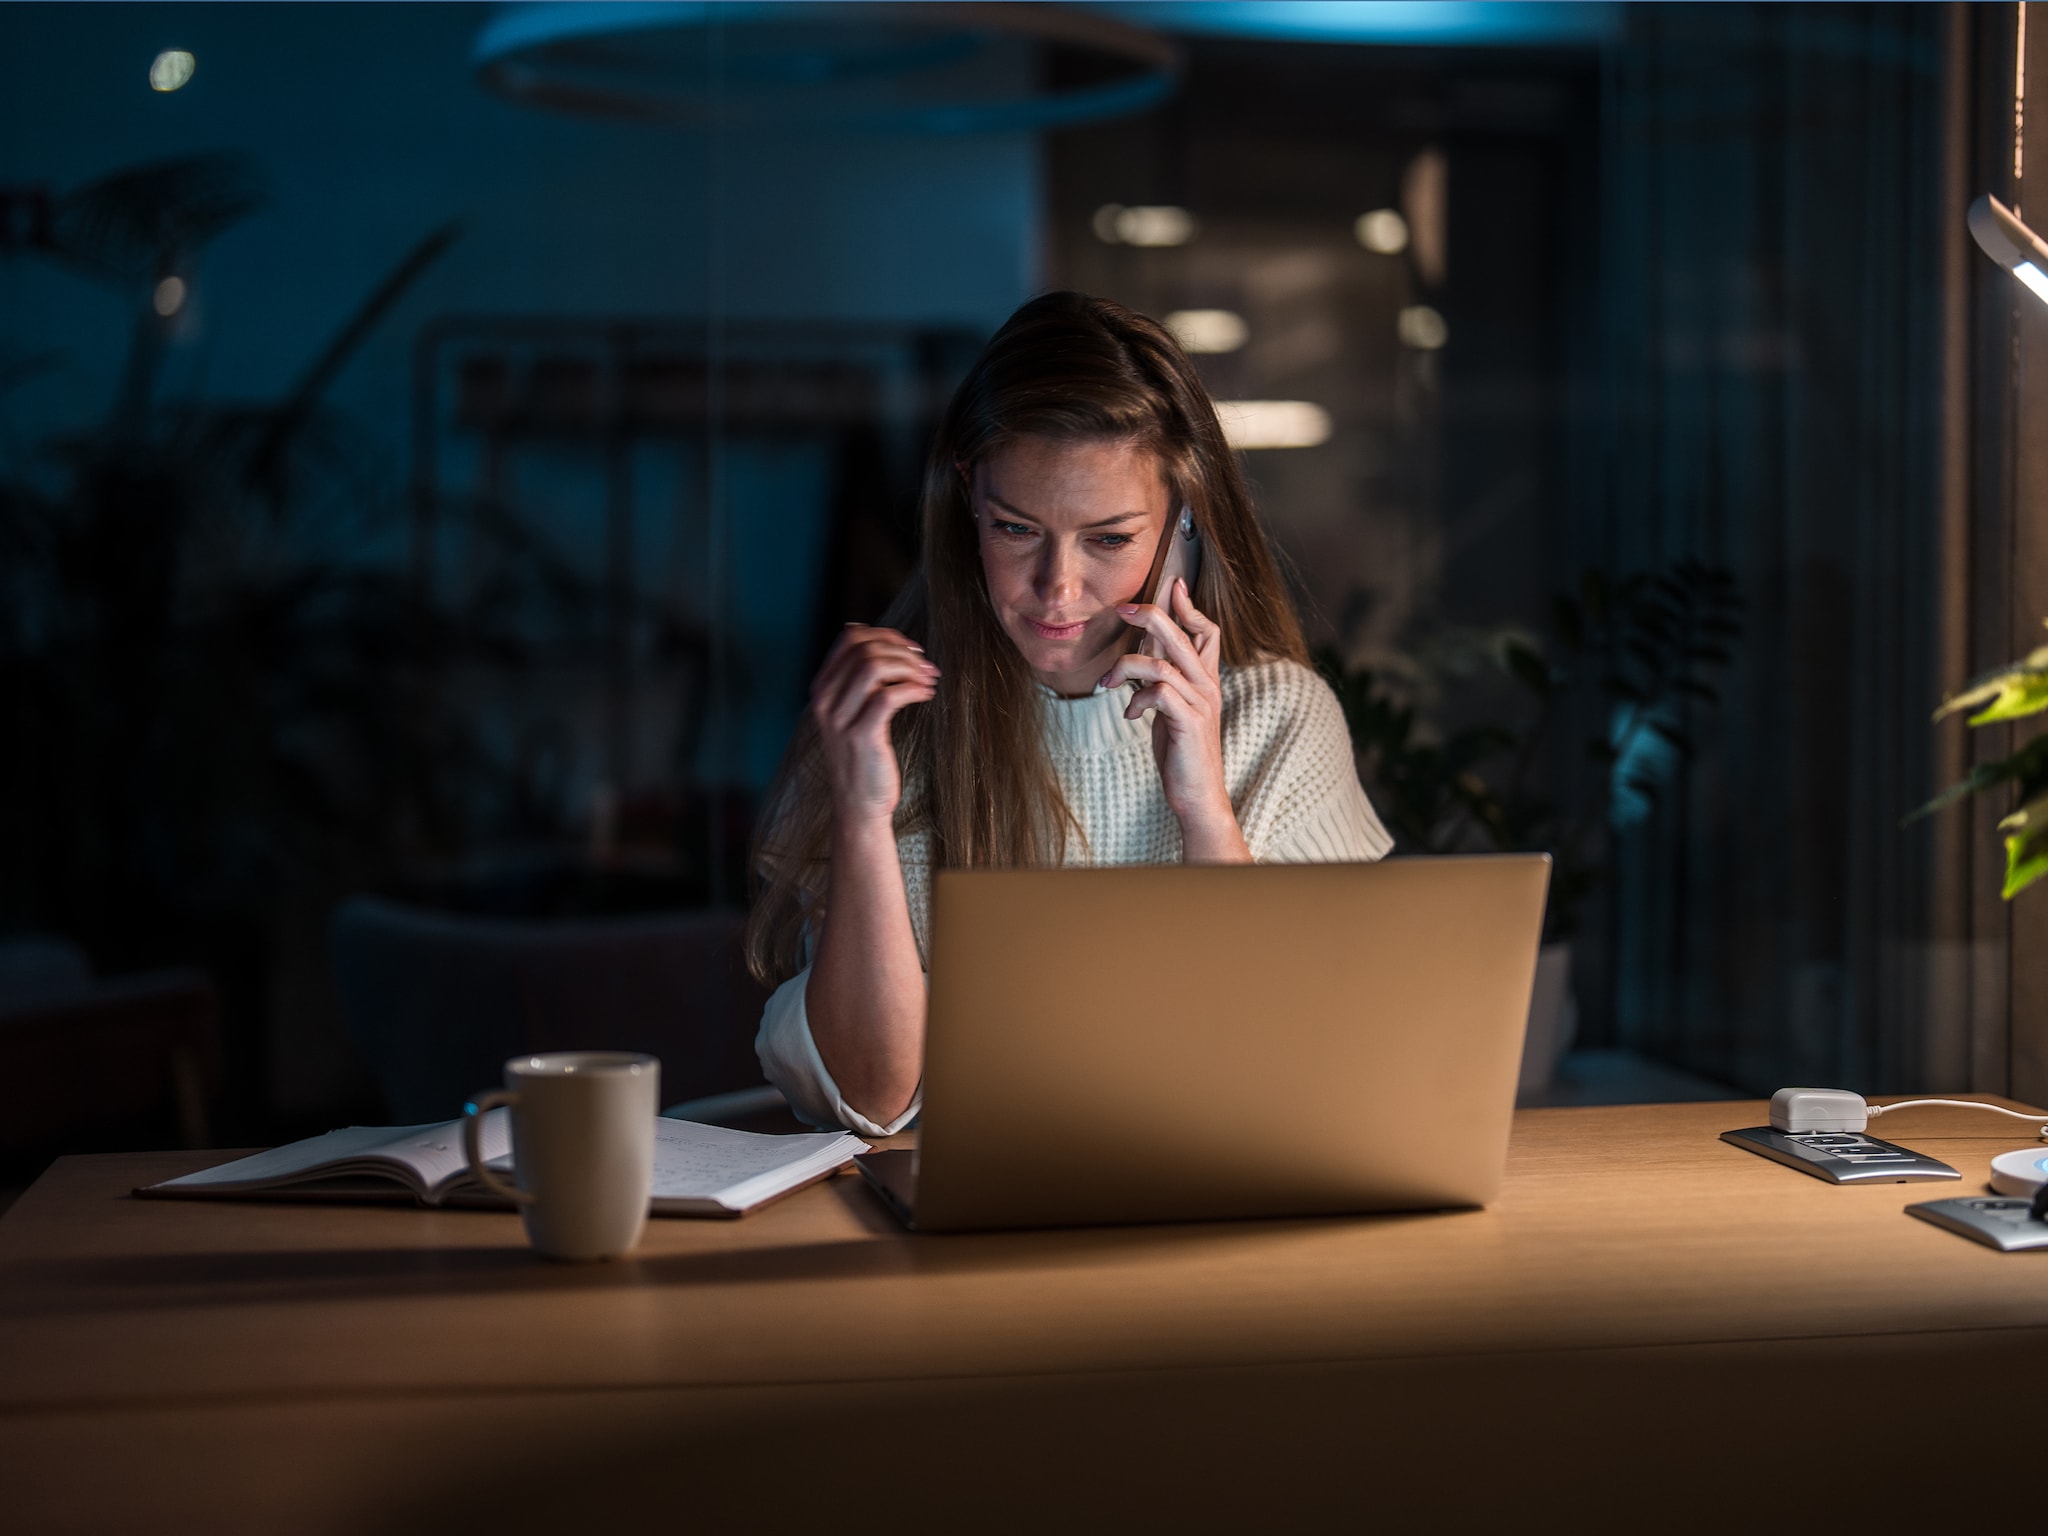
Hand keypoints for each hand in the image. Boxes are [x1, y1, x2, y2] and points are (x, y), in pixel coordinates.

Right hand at [809, 625, 937, 827]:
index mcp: (822, 688)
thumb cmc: (863, 759)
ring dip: (909, 667)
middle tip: (927, 667)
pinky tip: (926, 695)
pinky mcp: (861, 736)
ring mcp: (840, 718)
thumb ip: (862, 683)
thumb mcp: (854, 714)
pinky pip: (889, 695)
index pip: (850, 638)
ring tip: (928, 680)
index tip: (911, 649)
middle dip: (903, 651)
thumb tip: (890, 647)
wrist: (857, 805)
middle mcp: (825, 700)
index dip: (886, 635)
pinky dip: (913, 688)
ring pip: (874, 666)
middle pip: (864, 648)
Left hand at [1097, 580, 1249, 861]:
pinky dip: (1137, 699)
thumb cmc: (1181, 752)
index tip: (1170, 584)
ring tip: (1107, 683)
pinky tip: (1129, 714)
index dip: (1188, 606)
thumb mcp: (1169, 708)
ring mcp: (1200, 704)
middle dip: (1152, 615)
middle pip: (1184, 635)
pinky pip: (1159, 694)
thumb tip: (1141, 651)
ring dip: (1127, 667)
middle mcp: (1207, 686)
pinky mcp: (1189, 724)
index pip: (1206, 631)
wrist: (1198, 796)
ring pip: (1164, 663)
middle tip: (1122, 608)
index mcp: (1205, 679)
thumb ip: (1161, 679)